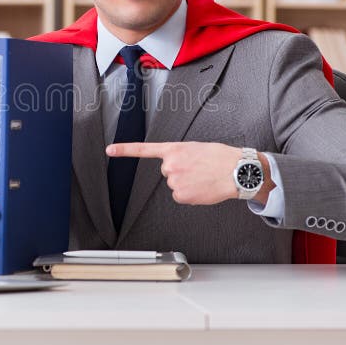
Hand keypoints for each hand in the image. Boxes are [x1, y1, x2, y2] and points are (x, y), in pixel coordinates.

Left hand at [106, 141, 271, 204]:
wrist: (235, 170)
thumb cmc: (220, 157)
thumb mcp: (196, 148)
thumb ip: (181, 155)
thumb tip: (177, 167)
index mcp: (174, 149)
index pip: (144, 149)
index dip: (124, 150)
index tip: (110, 150)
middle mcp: (170, 164)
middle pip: (167, 172)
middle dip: (180, 171)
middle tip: (197, 168)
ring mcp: (174, 180)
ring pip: (175, 185)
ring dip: (187, 183)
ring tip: (203, 177)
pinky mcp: (181, 195)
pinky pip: (181, 196)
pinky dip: (191, 194)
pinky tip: (202, 187)